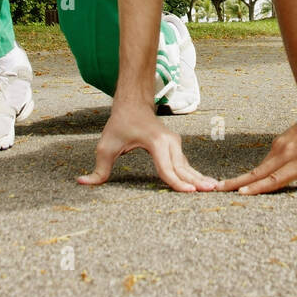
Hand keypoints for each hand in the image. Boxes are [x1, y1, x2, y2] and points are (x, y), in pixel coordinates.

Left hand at [78, 102, 216, 191]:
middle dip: (197, 181)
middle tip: (211, 192)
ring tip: (213, 188)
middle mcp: (169, 142)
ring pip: (187, 166)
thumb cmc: (120, 125)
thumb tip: (82, 182)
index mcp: (155, 142)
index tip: (190, 192)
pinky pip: (185, 164)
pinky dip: (195, 174)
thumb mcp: (106, 146)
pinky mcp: (175, 147)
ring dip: (200, 178)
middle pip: (183, 167)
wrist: (133, 104)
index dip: (177, 182)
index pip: (167, 168)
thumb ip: (98, 169)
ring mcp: (174, 143)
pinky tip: (205, 183)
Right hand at [218, 110, 296, 194]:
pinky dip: (252, 175)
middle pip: (259, 173)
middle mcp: (287, 154)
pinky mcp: (278, 146)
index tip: (240, 193)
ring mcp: (279, 149)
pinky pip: (264, 165)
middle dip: (238, 184)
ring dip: (242, 180)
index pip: (276, 177)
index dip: (259, 187)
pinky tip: (242, 183)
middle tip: (217, 192)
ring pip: (258, 169)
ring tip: (222, 189)